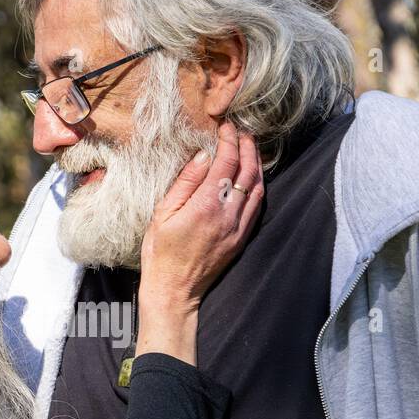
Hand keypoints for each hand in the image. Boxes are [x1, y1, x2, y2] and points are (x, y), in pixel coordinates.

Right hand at [139, 122, 262, 313]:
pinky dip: (258, 185)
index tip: (226, 128)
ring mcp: (238, 228)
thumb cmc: (160, 252)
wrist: (174, 290)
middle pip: (247, 171)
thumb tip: (204, 156)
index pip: (226, 162)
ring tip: (250, 149)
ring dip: (256, 164)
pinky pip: (257, 206)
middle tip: (242, 133)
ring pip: (258, 188)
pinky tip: (252, 176)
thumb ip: (186, 182)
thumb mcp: (163, 213)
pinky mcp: (242, 238)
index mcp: (205, 206)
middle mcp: (227, 215)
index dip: (229, 140)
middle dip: (247, 147)